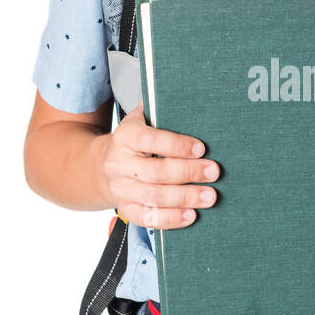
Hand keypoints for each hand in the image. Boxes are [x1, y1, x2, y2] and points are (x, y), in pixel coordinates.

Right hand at [95, 103, 220, 229]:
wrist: (100, 166)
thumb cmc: (134, 140)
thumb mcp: (141, 119)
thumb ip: (161, 110)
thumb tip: (195, 95)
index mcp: (125, 136)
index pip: (149, 140)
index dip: (176, 145)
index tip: (201, 148)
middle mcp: (118, 163)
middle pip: (154, 172)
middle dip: (188, 173)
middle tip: (213, 172)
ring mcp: (120, 189)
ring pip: (153, 197)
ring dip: (185, 198)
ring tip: (210, 196)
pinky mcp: (124, 209)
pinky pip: (147, 218)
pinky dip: (170, 219)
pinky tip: (191, 216)